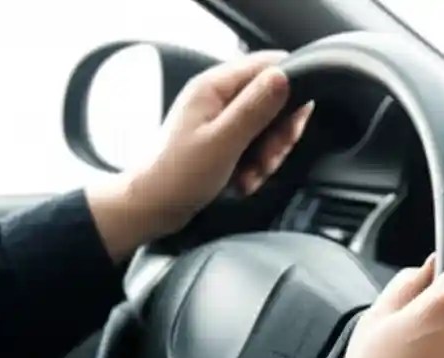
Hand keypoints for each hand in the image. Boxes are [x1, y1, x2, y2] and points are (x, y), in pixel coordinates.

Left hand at [87, 50, 313, 259]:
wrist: (152, 206)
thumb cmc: (178, 176)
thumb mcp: (223, 142)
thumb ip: (255, 108)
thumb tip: (284, 76)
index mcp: (214, 85)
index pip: (268, 65)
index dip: (289, 90)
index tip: (291, 124)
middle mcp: (217, 96)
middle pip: (273, 99)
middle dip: (278, 133)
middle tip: (268, 158)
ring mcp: (221, 119)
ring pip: (267, 126)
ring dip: (268, 155)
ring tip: (252, 175)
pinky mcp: (223, 139)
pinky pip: (255, 145)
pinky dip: (256, 165)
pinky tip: (244, 181)